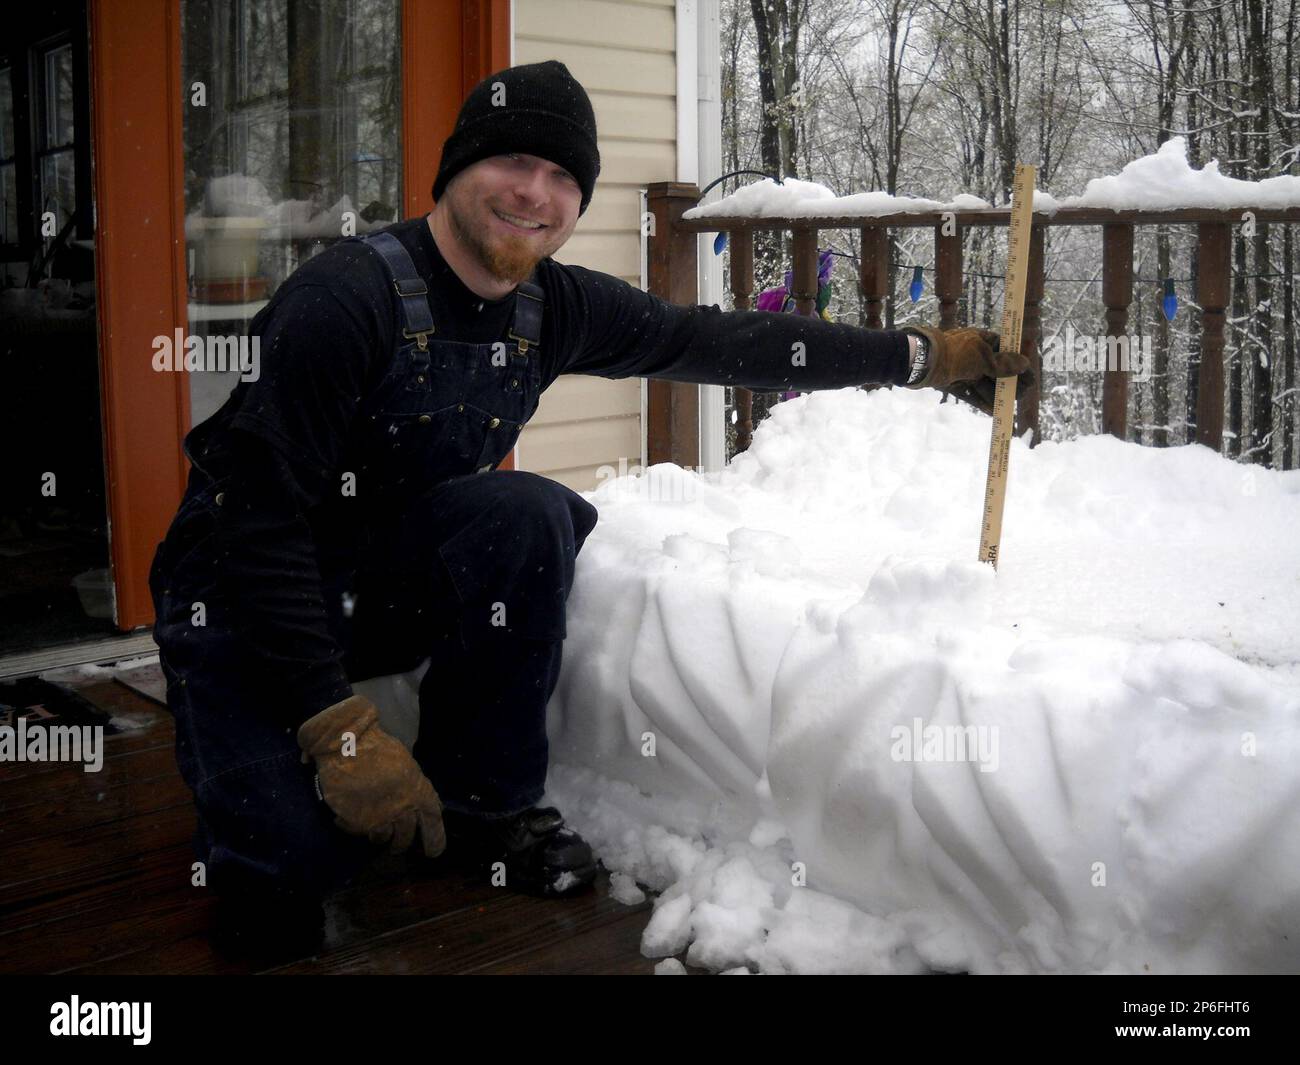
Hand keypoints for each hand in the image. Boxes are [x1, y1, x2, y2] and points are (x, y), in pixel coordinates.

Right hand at [297, 694, 445, 857]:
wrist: (348, 745)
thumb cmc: (380, 749)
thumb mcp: (408, 767)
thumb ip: (417, 789)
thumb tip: (429, 806)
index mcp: (419, 794)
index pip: (433, 823)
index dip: (435, 840)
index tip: (433, 852)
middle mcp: (402, 810)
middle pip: (406, 838)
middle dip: (402, 844)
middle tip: (398, 846)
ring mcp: (379, 819)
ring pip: (382, 839)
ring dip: (380, 837)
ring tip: (376, 831)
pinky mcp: (356, 823)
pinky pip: (359, 832)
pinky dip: (357, 827)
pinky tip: (353, 818)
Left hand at [903, 325, 1034, 415]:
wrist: (921, 361)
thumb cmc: (956, 355)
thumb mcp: (983, 358)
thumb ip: (1003, 363)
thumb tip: (1024, 363)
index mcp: (982, 340)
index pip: (1005, 350)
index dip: (1018, 364)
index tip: (1029, 377)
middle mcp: (973, 353)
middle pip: (995, 369)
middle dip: (1008, 382)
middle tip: (1020, 395)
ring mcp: (962, 368)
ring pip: (983, 382)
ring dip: (995, 394)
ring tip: (1008, 406)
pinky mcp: (952, 382)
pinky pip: (969, 392)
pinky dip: (979, 401)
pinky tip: (992, 412)